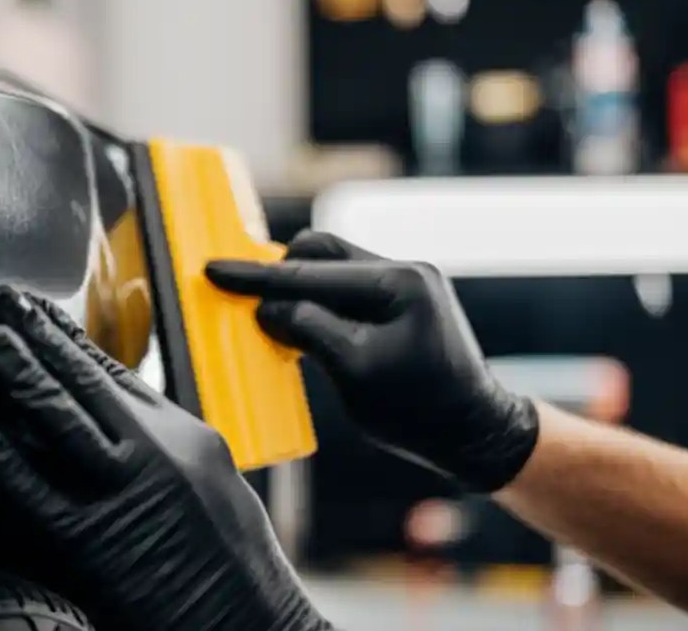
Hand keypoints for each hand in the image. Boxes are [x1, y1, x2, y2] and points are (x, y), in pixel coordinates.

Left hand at [0, 287, 331, 630]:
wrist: (248, 624)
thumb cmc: (237, 565)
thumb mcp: (215, 484)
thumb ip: (168, 445)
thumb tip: (118, 415)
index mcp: (187, 437)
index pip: (120, 373)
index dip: (73, 338)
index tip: (43, 313)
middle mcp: (157, 455)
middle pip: (86, 382)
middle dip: (41, 339)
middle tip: (5, 305)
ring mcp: (123, 496)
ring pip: (62, 421)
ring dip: (21, 377)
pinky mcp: (93, 544)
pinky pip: (39, 495)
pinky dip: (10, 464)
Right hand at [206, 231, 537, 491]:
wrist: (474, 434)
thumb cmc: (418, 411)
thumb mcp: (354, 371)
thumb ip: (308, 329)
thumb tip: (266, 308)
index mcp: (398, 281)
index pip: (311, 273)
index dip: (257, 276)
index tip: (213, 269)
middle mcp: (405, 271)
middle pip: (321, 253)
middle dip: (279, 272)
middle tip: (240, 295)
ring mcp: (407, 284)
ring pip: (333, 268)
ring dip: (299, 288)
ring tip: (268, 314)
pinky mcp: (403, 303)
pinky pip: (347, 289)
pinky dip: (318, 302)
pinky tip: (301, 324)